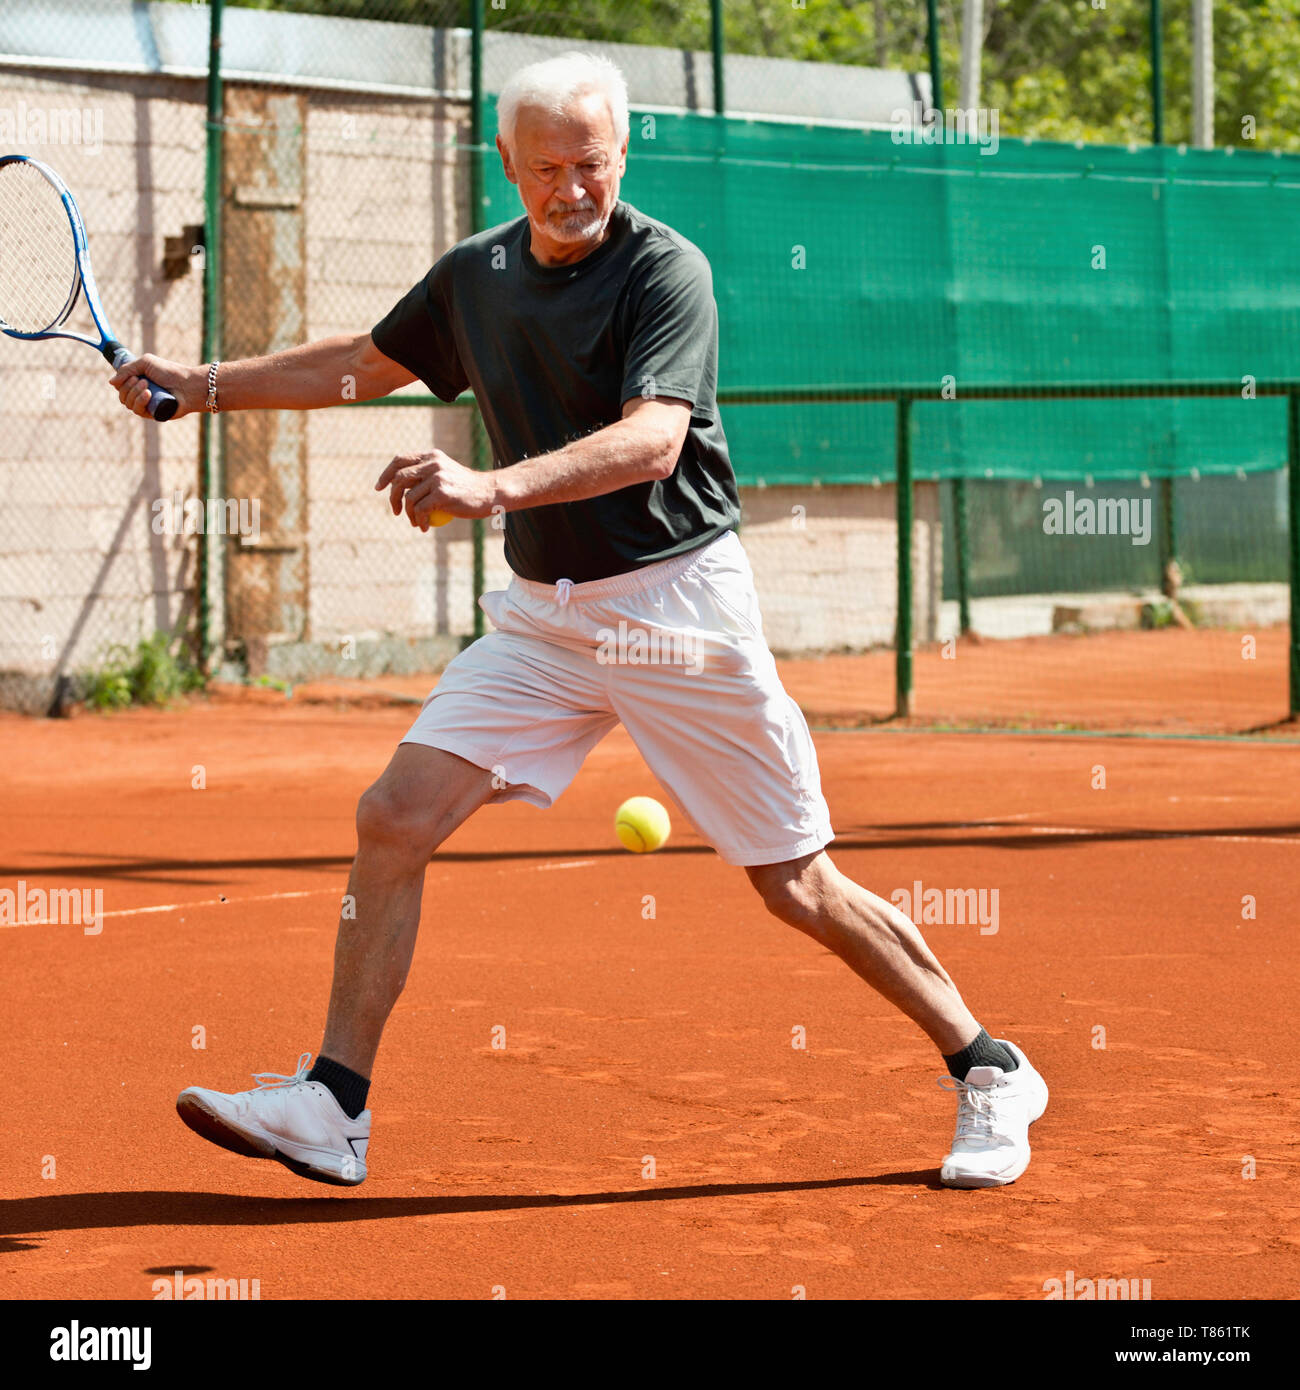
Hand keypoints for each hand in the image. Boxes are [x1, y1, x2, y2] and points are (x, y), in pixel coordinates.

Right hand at [109, 355, 203, 418]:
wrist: (187, 384)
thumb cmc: (169, 372)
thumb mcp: (145, 363)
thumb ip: (126, 369)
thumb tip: (111, 383)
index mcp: (138, 382)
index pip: (120, 386)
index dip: (121, 382)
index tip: (132, 375)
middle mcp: (141, 394)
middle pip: (122, 395)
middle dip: (129, 386)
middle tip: (143, 380)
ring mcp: (147, 405)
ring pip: (128, 403)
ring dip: (135, 393)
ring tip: (148, 386)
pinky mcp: (153, 414)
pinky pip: (137, 411)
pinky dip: (140, 401)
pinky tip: (148, 395)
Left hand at [374, 449, 496, 530]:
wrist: (490, 493)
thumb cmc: (468, 488)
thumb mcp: (446, 474)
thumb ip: (426, 475)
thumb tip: (400, 487)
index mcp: (431, 456)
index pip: (400, 460)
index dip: (386, 474)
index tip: (379, 488)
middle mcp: (433, 463)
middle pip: (399, 479)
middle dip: (392, 497)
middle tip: (396, 511)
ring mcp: (437, 478)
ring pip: (408, 497)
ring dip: (408, 514)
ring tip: (415, 522)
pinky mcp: (442, 493)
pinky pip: (420, 509)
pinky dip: (418, 520)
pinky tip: (424, 527)